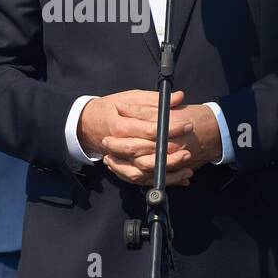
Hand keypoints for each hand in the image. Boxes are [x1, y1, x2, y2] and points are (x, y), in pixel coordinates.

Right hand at [78, 89, 195, 186]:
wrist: (88, 123)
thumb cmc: (111, 108)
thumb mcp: (132, 97)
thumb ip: (156, 100)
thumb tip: (179, 96)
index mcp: (122, 126)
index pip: (149, 130)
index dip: (170, 129)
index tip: (187, 125)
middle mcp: (120, 147)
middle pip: (146, 156)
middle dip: (170, 155)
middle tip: (188, 150)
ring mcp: (122, 161)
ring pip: (145, 172)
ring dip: (166, 172)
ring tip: (187, 168)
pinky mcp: (126, 169)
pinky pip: (144, 180)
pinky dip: (162, 181)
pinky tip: (181, 179)